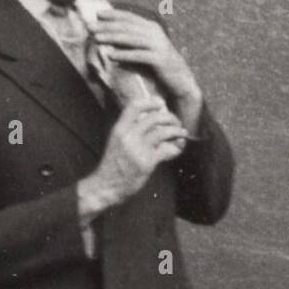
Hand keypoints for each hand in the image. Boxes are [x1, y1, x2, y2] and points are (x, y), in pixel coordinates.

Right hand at [81, 96, 188, 210]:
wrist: (106, 186)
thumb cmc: (114, 164)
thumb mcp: (117, 142)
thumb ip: (131, 130)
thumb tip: (152, 121)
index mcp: (119, 129)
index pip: (135, 106)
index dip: (150, 102)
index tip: (161, 103)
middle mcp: (128, 136)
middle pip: (154, 117)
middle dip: (170, 117)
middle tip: (176, 122)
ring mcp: (138, 149)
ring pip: (163, 132)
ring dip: (176, 131)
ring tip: (182, 133)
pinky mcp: (146, 163)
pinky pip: (166, 150)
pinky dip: (175, 148)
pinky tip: (178, 149)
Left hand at [93, 9, 199, 104]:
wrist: (181, 81)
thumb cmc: (160, 66)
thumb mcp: (148, 49)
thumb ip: (134, 41)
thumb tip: (112, 36)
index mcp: (152, 27)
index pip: (129, 17)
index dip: (113, 14)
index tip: (97, 14)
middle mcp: (155, 33)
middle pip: (127, 26)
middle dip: (107, 26)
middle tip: (90, 27)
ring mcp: (158, 46)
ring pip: (131, 39)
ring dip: (112, 38)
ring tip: (96, 39)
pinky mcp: (159, 59)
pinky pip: (138, 55)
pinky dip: (123, 55)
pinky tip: (111, 56)